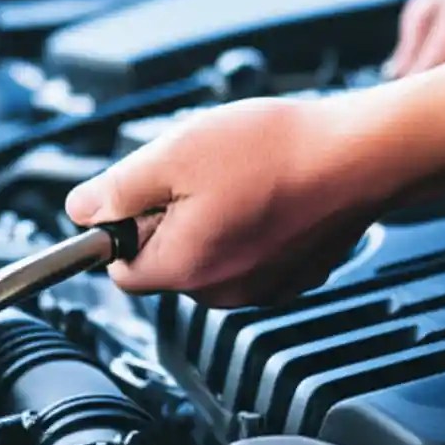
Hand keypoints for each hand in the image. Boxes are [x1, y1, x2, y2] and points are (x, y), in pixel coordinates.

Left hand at [64, 97, 382, 307]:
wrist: (363, 155)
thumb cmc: (277, 152)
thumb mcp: (174, 154)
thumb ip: (117, 189)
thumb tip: (81, 210)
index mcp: (183, 268)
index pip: (120, 268)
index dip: (123, 225)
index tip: (141, 191)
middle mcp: (222, 292)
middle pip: (167, 262)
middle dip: (171, 219)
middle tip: (199, 171)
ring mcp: (263, 287)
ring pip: (210, 257)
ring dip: (212, 219)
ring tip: (240, 175)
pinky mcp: (294, 275)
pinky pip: (251, 255)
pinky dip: (252, 226)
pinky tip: (269, 189)